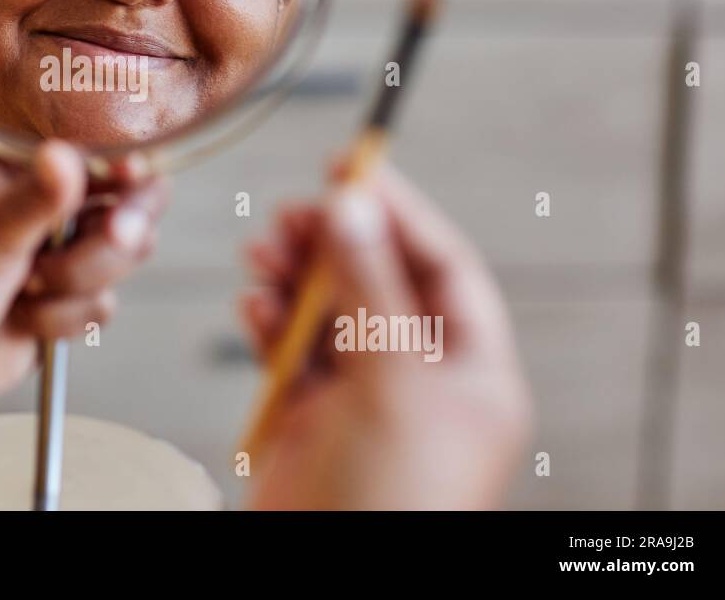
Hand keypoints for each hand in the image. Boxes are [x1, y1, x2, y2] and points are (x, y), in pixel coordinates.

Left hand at [0, 139, 166, 409]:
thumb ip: (33, 201)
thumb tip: (68, 155)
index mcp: (15, 159)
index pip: (92, 141)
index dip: (123, 159)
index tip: (130, 174)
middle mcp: (45, 196)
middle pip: (131, 196)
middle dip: (120, 226)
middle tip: (113, 234)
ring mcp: (59, 248)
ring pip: (123, 253)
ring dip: (80, 278)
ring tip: (27, 287)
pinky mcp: (66, 298)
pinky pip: (102, 305)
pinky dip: (64, 318)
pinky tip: (20, 318)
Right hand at [240, 164, 529, 509]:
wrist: (328, 579)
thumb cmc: (392, 500)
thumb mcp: (391, 380)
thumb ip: (368, 285)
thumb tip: (351, 203)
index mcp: (471, 372)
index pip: (442, 268)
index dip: (399, 213)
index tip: (352, 166)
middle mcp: (420, 380)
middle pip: (379, 282)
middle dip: (336, 242)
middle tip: (294, 211)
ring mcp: (364, 399)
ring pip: (328, 312)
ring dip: (294, 279)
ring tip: (263, 255)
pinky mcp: (312, 417)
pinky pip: (292, 352)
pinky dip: (269, 325)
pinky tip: (253, 309)